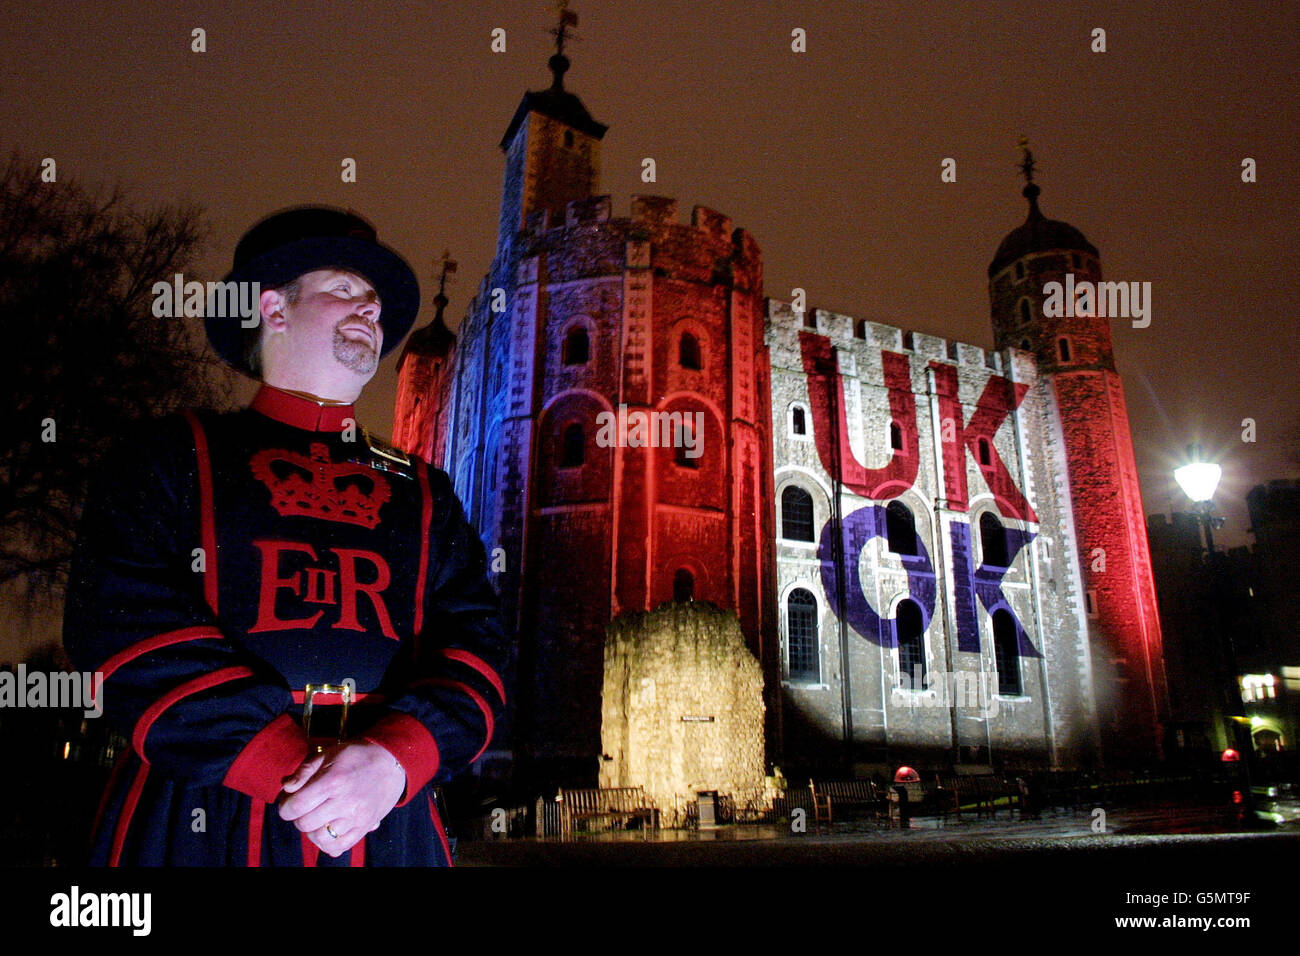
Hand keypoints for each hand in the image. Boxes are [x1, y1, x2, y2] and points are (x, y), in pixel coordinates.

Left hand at [278, 741, 405, 856]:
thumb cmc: (356, 756)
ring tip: (316, 819)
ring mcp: (356, 817)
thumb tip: (287, 788)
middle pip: (304, 824)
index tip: (288, 803)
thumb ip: (305, 770)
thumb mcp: (328, 754)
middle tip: (303, 808)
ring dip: (312, 831)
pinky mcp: (365, 827)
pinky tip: (327, 831)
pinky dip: (327, 844)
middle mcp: (345, 802)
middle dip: (297, 817)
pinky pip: (339, 847)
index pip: (296, 806)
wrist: (391, 762)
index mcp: (333, 781)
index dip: (285, 807)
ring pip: (320, 838)